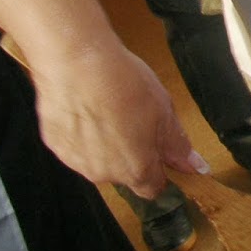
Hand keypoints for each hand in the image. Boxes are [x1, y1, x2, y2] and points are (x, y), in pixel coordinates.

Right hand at [29, 35, 206, 196]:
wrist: (77, 63)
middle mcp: (104, 174)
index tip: (158, 149)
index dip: (158, 169)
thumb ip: (177, 145)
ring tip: (107, 108)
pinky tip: (85, 106)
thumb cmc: (124, 85)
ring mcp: (75, 161)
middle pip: (124, 173)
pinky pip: (73, 144)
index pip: (152, 187)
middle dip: (130, 152)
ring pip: (97, 159)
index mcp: (136, 170)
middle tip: (132, 118)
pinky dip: (80, 131)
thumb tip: (195, 167)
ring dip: (103, 143)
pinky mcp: (54, 144)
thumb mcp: (164, 112)